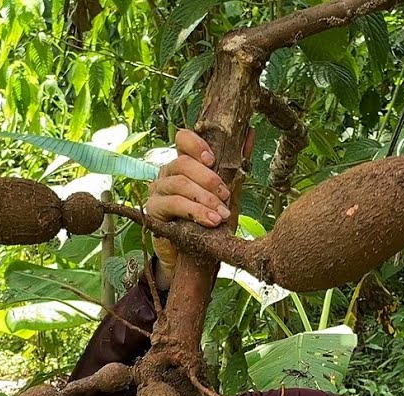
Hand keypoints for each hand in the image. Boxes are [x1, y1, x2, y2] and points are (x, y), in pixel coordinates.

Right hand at [147, 130, 230, 288]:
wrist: (195, 255)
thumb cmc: (210, 220)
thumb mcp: (228, 193)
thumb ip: (237, 165)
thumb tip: (250, 132)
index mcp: (184, 164)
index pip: (182, 139)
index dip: (196, 144)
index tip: (213, 160)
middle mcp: (167, 174)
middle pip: (182, 163)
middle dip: (208, 179)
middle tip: (226, 196)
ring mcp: (157, 191)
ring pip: (179, 184)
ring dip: (205, 199)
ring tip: (222, 215)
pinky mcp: (153, 210)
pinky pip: (173, 204)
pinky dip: (195, 212)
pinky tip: (210, 221)